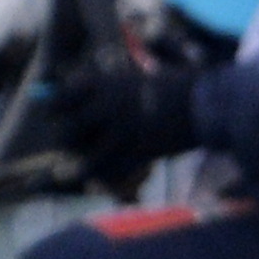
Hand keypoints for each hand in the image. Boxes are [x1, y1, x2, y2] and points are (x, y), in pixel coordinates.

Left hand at [48, 66, 201, 187]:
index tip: (49, 111)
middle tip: (63, 143)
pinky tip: (96, 183)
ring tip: (62, 174)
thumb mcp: (131, 75)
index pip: (60, 97)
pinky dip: (104, 179)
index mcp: (105, 82)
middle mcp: (109, 106)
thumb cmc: (171, 83)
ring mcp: (126, 131)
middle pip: (68, 130)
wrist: (209, 100)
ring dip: (75, 168)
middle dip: (64, 139)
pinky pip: (115, 172)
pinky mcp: (144, 152)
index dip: (51, 106)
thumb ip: (101, 83)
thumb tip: (67, 87)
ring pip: (88, 159)